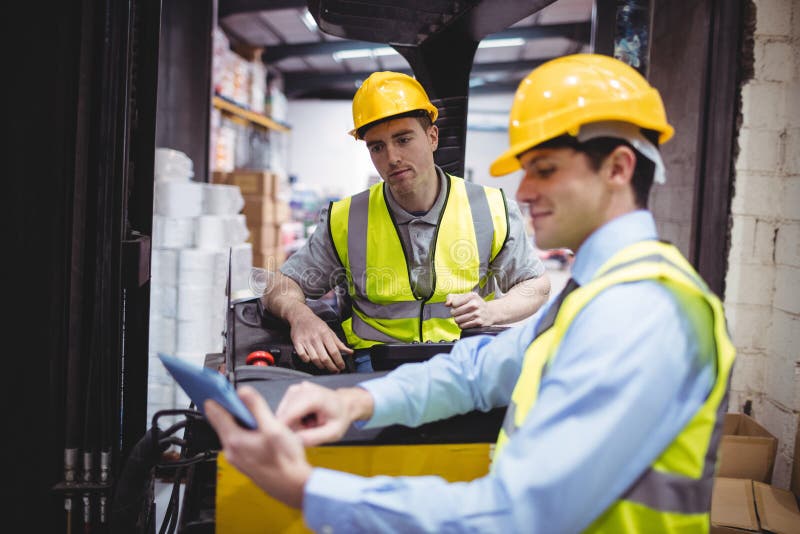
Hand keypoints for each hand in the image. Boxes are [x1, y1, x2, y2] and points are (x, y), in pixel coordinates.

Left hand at [204, 386, 311, 507]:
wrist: (292, 486)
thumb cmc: (285, 461)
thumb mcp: (273, 427)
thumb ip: (257, 408)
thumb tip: (243, 392)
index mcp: (234, 441)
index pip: (215, 414)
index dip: (215, 397)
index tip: (215, 387)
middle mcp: (231, 451)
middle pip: (221, 422)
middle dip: (226, 407)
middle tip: (232, 394)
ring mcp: (236, 457)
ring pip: (230, 431)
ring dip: (237, 419)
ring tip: (248, 410)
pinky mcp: (244, 461)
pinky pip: (237, 440)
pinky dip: (242, 430)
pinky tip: (256, 428)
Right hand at [276, 382, 373, 446]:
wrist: (343, 404)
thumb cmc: (339, 418)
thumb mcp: (333, 433)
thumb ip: (314, 438)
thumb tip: (294, 440)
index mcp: (316, 397)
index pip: (291, 413)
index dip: (286, 428)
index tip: (288, 441)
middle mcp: (304, 388)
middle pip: (285, 413)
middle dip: (292, 427)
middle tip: (308, 431)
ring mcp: (297, 388)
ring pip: (283, 412)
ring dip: (292, 422)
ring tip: (308, 425)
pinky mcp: (293, 390)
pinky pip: (284, 409)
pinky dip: (291, 417)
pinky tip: (303, 419)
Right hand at [288, 308, 352, 371]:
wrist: (301, 316)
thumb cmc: (316, 324)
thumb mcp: (329, 331)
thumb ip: (339, 343)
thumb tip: (350, 352)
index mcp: (325, 334)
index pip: (334, 351)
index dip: (339, 361)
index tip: (341, 366)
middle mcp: (316, 337)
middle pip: (325, 358)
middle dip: (331, 367)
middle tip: (335, 370)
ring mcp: (306, 340)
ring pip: (314, 359)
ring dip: (321, 366)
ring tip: (325, 366)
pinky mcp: (297, 343)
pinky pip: (303, 356)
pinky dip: (307, 360)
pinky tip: (311, 360)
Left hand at [445, 292, 495, 328]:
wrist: (489, 313)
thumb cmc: (474, 304)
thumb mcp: (464, 297)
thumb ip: (452, 297)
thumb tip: (447, 304)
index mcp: (471, 295)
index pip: (454, 303)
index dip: (453, 305)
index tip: (458, 305)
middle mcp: (475, 304)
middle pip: (454, 312)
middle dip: (455, 313)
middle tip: (460, 312)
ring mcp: (477, 313)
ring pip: (457, 320)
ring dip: (458, 320)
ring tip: (463, 317)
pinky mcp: (479, 322)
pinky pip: (463, 326)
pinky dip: (463, 325)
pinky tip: (467, 321)